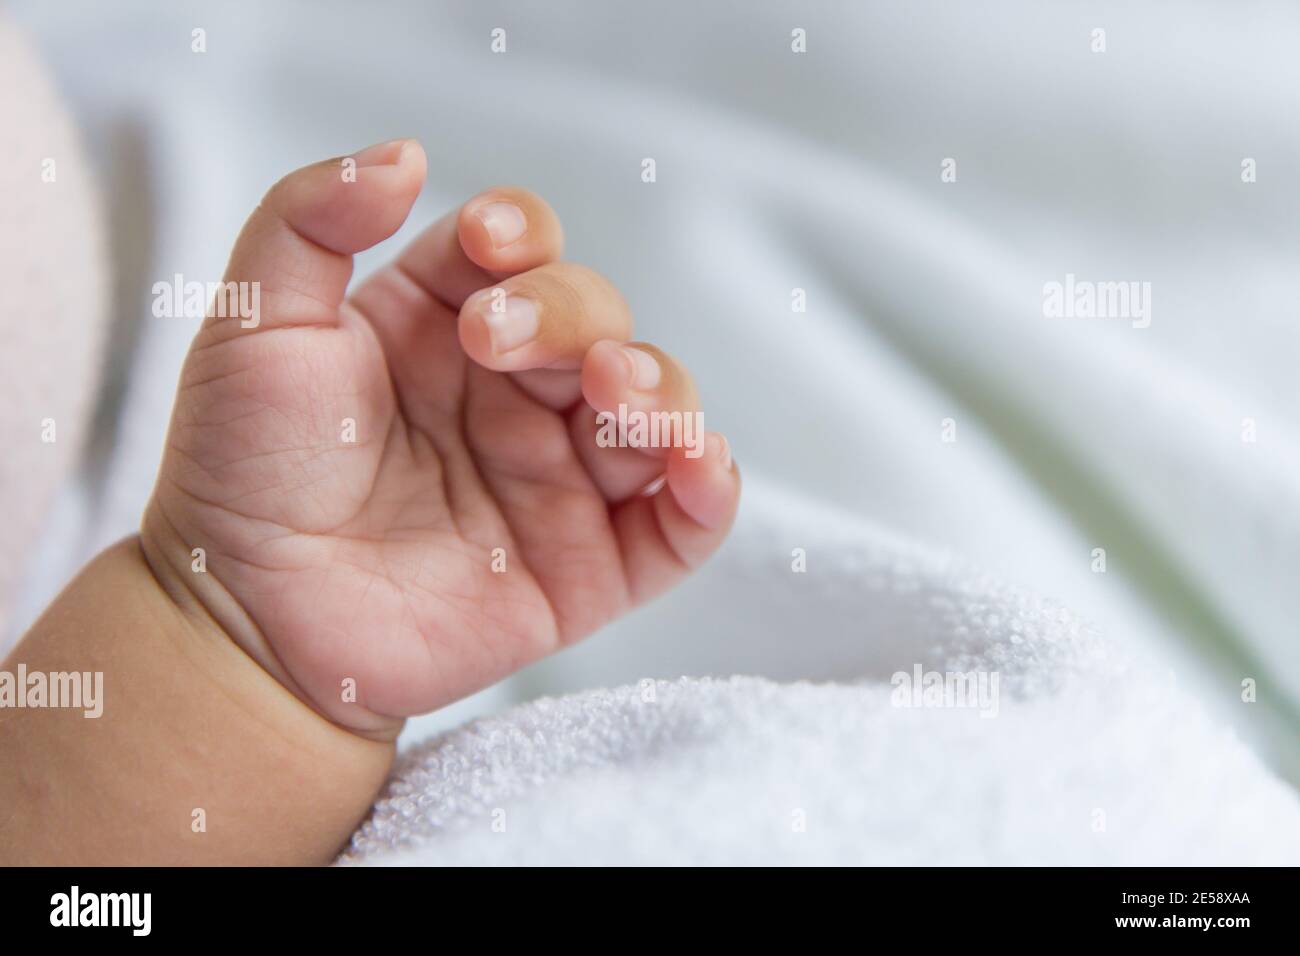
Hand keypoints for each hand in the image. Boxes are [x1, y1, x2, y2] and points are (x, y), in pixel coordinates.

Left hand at [141, 139, 739, 735]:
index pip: (521, 250)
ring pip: (657, 407)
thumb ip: (309, 223)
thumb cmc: (242, 474)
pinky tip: (696, 465)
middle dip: (566, 315)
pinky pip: (681, 525)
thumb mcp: (252, 328)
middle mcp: (515, 394)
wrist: (247, 619)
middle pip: (595, 318)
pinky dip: (711, 491)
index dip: (520, 234)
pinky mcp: (591, 566)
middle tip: (495, 344)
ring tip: (610, 393)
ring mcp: (560, 479)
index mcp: (447, 326)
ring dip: (656, 387)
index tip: (485, 246)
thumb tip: (406, 155)